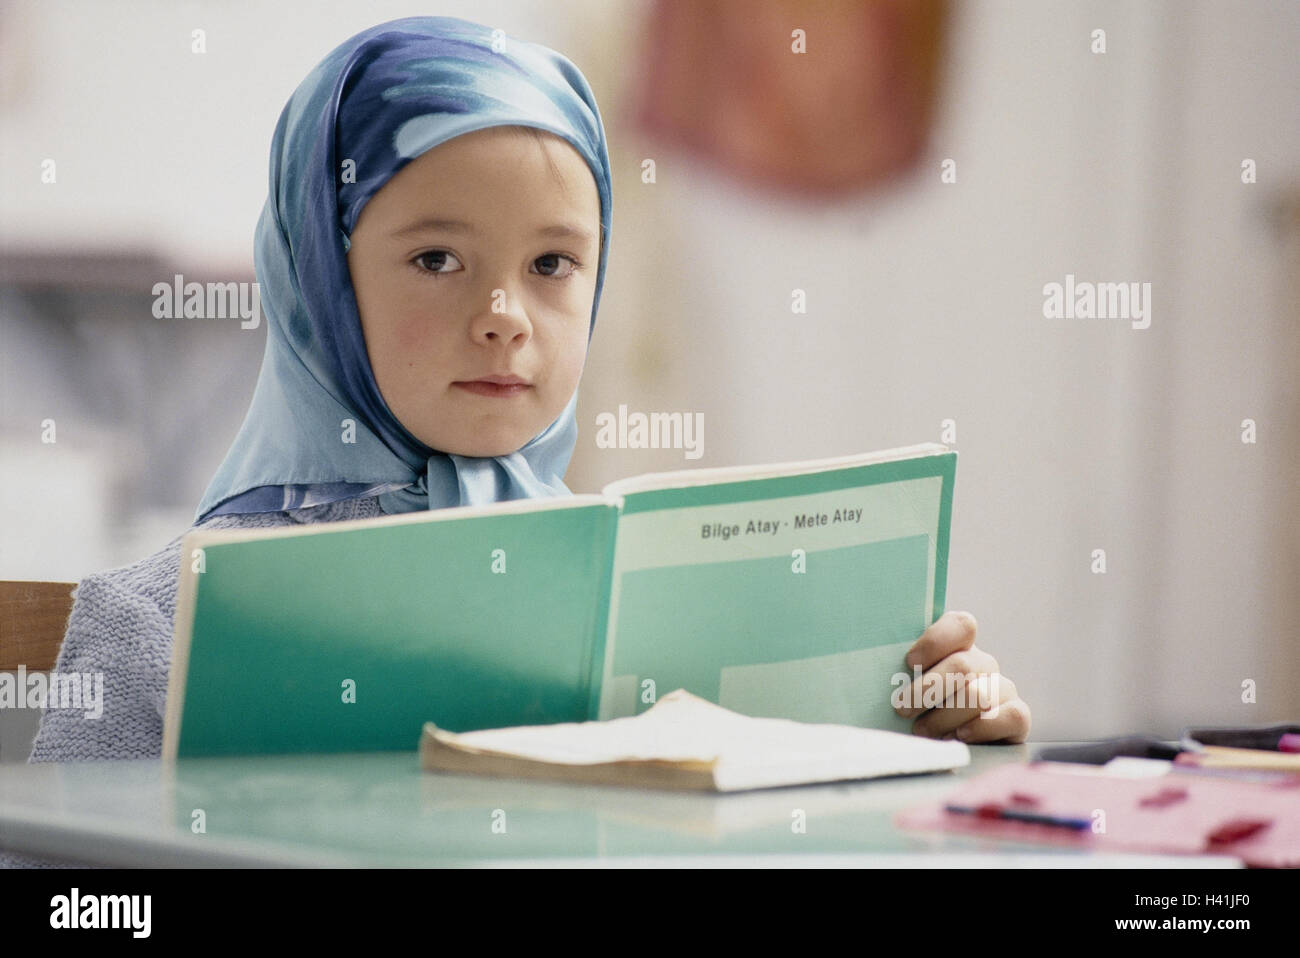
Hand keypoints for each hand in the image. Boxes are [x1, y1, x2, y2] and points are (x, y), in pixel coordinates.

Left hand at [893, 610, 1029, 742]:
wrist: (940, 742)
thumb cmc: (913, 705)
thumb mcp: (901, 681)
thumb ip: (894, 667)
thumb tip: (871, 660)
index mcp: (958, 645)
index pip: (961, 625)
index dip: (935, 642)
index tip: (909, 663)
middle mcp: (983, 664)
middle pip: (963, 666)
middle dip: (928, 689)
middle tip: (902, 708)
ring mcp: (1002, 689)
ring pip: (979, 695)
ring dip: (944, 716)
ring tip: (922, 731)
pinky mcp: (1016, 717)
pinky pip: (1012, 716)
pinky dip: (982, 727)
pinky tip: (959, 735)